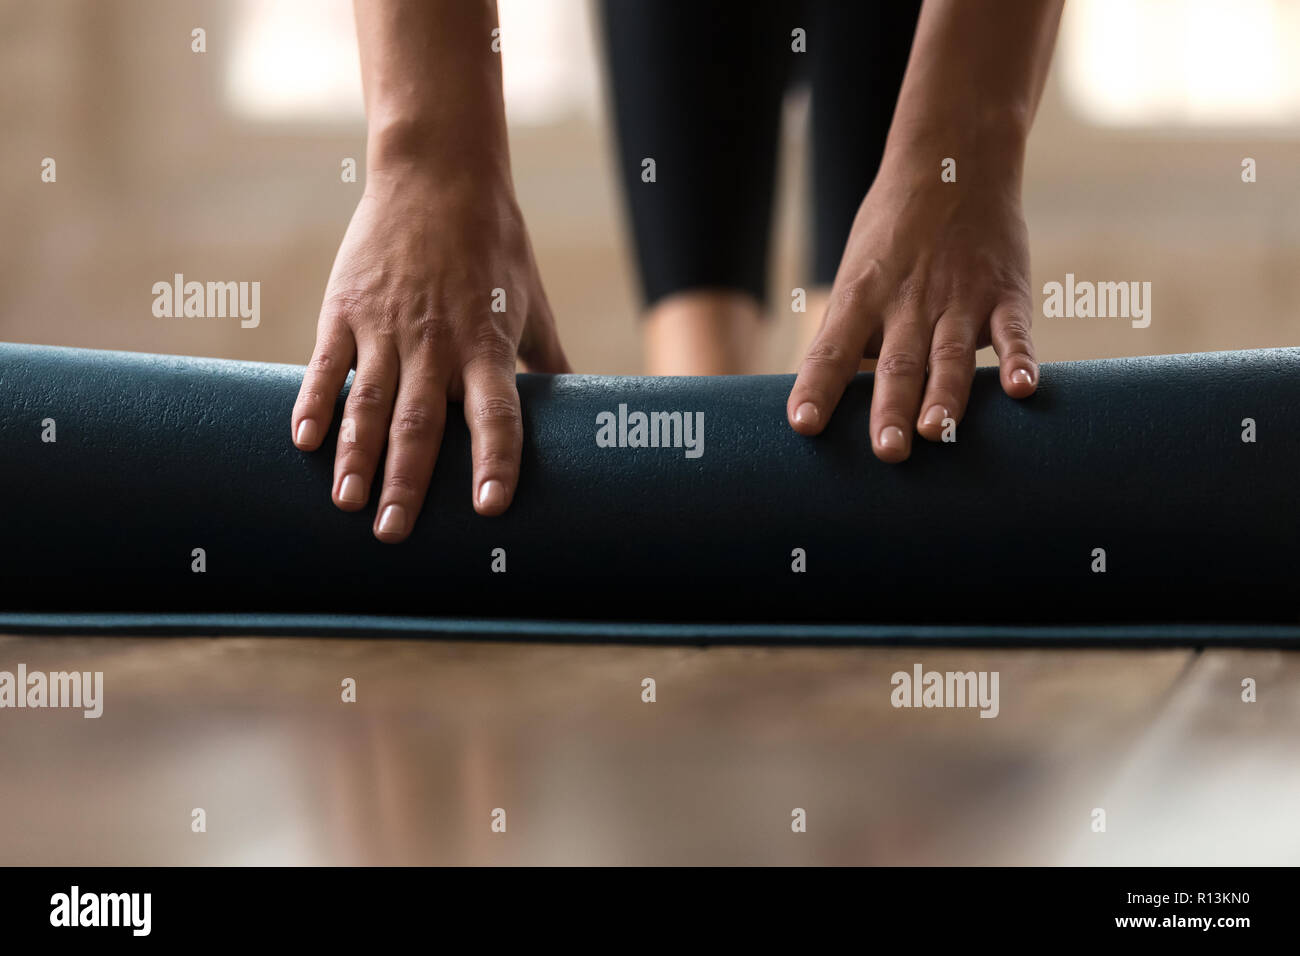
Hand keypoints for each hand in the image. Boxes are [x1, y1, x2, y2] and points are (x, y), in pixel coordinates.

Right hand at [291, 168, 569, 541]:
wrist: (438, 175)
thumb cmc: (496, 246)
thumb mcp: (532, 303)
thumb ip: (550, 361)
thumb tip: (584, 408)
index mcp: (488, 344)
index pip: (497, 415)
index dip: (495, 461)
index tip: (490, 509)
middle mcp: (438, 342)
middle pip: (421, 424)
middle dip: (407, 483)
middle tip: (394, 534)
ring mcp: (387, 327)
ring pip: (369, 403)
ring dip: (357, 458)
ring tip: (348, 504)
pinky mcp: (346, 308)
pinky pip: (327, 365)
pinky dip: (315, 404)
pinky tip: (304, 443)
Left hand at [787, 147, 1038, 461]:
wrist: (953, 160)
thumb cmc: (892, 232)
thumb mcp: (856, 273)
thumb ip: (847, 334)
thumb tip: (823, 399)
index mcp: (861, 297)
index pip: (832, 350)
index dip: (817, 389)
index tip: (804, 426)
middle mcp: (908, 301)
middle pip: (897, 362)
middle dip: (890, 410)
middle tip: (886, 453)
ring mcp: (960, 297)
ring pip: (950, 354)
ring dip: (945, 396)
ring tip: (936, 432)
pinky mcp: (1006, 292)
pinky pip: (1013, 331)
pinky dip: (1019, 359)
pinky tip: (1022, 389)